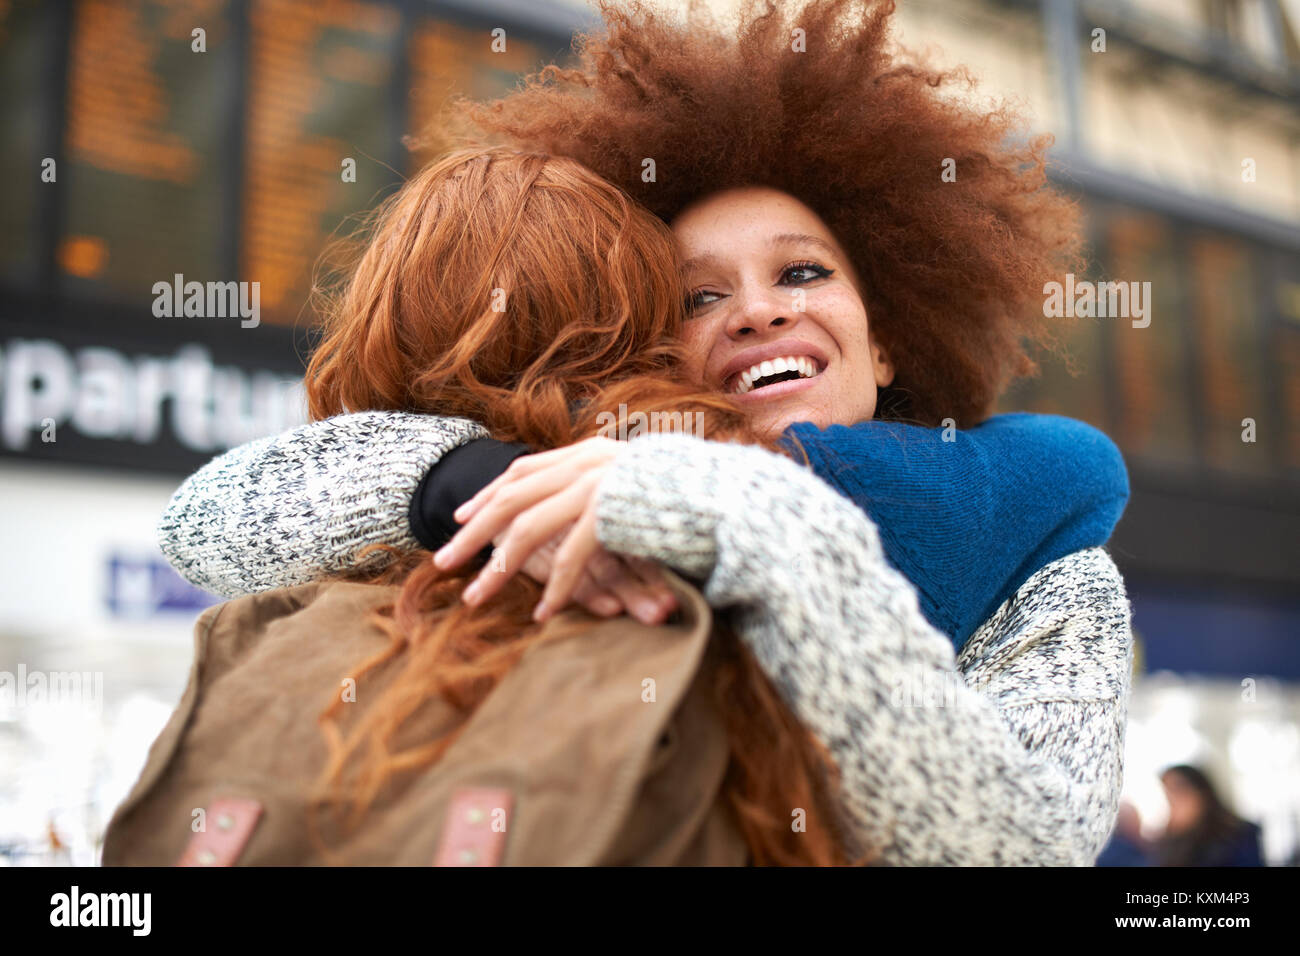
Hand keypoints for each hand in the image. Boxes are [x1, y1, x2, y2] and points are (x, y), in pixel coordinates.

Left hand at [434, 437, 677, 622]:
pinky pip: (572, 557)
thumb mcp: (639, 478)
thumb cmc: (693, 491)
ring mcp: (598, 486)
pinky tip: (542, 613)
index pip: (524, 471)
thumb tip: (584, 501)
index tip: (463, 519)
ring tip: (476, 598)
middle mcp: (588, 463)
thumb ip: (608, 484)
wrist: (733, 489)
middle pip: (512, 498)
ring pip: (529, 528)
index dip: (490, 495)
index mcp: (590, 452)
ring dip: (499, 567)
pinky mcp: (612, 514)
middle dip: (474, 534)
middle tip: (441, 564)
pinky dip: (556, 588)